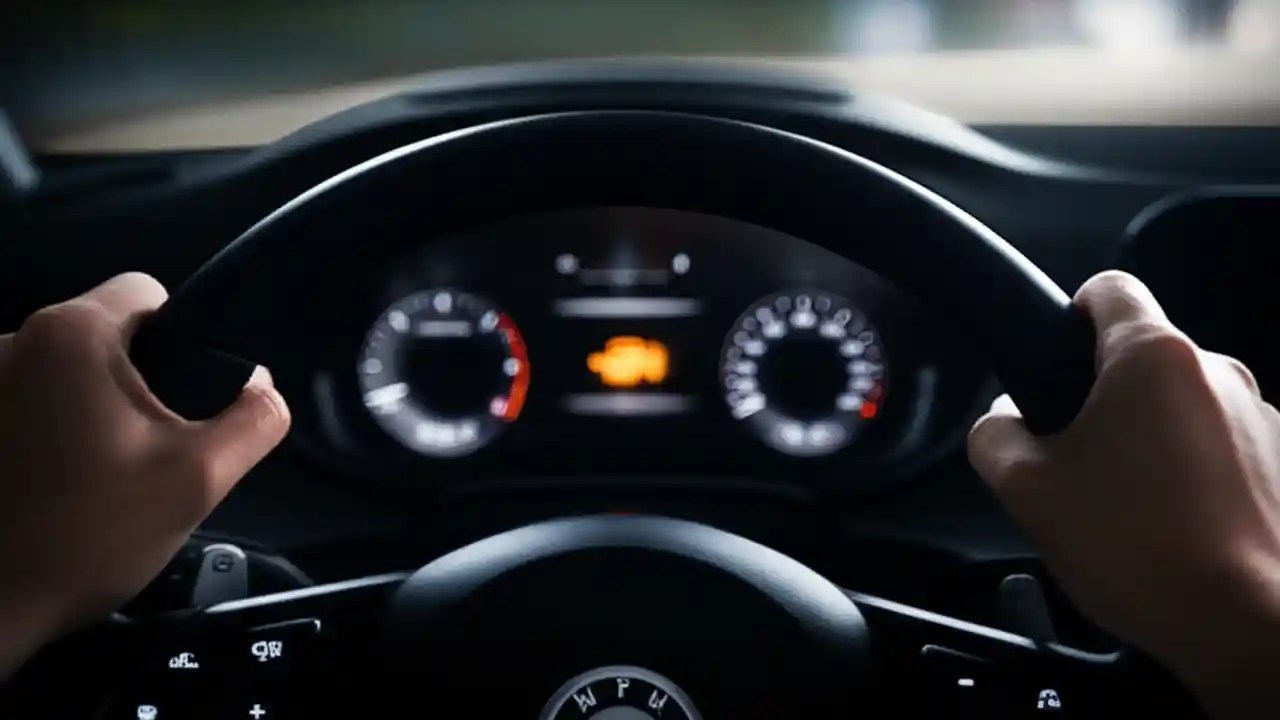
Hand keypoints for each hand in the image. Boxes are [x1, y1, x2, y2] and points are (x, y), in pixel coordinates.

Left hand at [0, 273, 290, 677]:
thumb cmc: (93, 533)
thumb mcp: (201, 478)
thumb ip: (255, 420)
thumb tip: (262, 387)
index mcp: (70, 334)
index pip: (148, 291)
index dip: (184, 338)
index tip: (187, 399)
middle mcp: (13, 340)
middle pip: (105, 331)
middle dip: (138, 378)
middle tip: (153, 447)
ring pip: (66, 369)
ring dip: (91, 403)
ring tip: (104, 470)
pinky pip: (31, 399)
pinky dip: (53, 426)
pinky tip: (61, 480)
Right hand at [968, 271, 1279, 718]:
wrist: (1248, 627)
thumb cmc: (1136, 548)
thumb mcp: (1025, 491)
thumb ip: (994, 436)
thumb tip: (1003, 420)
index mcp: (1152, 357)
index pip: (1107, 287)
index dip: (1069, 312)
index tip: (1053, 361)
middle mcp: (1217, 371)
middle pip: (1142, 358)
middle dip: (1103, 399)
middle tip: (1072, 462)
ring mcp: (1263, 418)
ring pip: (1182, 407)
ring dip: (1150, 440)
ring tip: (1126, 510)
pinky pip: (1221, 449)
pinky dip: (1192, 475)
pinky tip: (1173, 531)